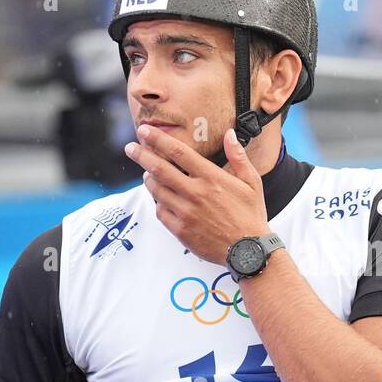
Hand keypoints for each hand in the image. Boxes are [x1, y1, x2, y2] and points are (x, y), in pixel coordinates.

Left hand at [127, 126, 269, 264]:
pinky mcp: (181, 230)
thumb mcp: (252, 182)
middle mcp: (195, 193)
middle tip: (129, 148)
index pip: (178, 152)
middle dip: (141, 155)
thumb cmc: (250, 215)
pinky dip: (157, 203)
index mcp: (211, 178)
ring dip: (148, 179)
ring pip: (156, 190)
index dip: (157, 139)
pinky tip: (160, 199)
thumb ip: (238, 156)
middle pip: (159, 168)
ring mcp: (186, 212)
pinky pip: (160, 212)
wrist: (249, 251)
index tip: (144, 131)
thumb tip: (229, 134)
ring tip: (146, 173)